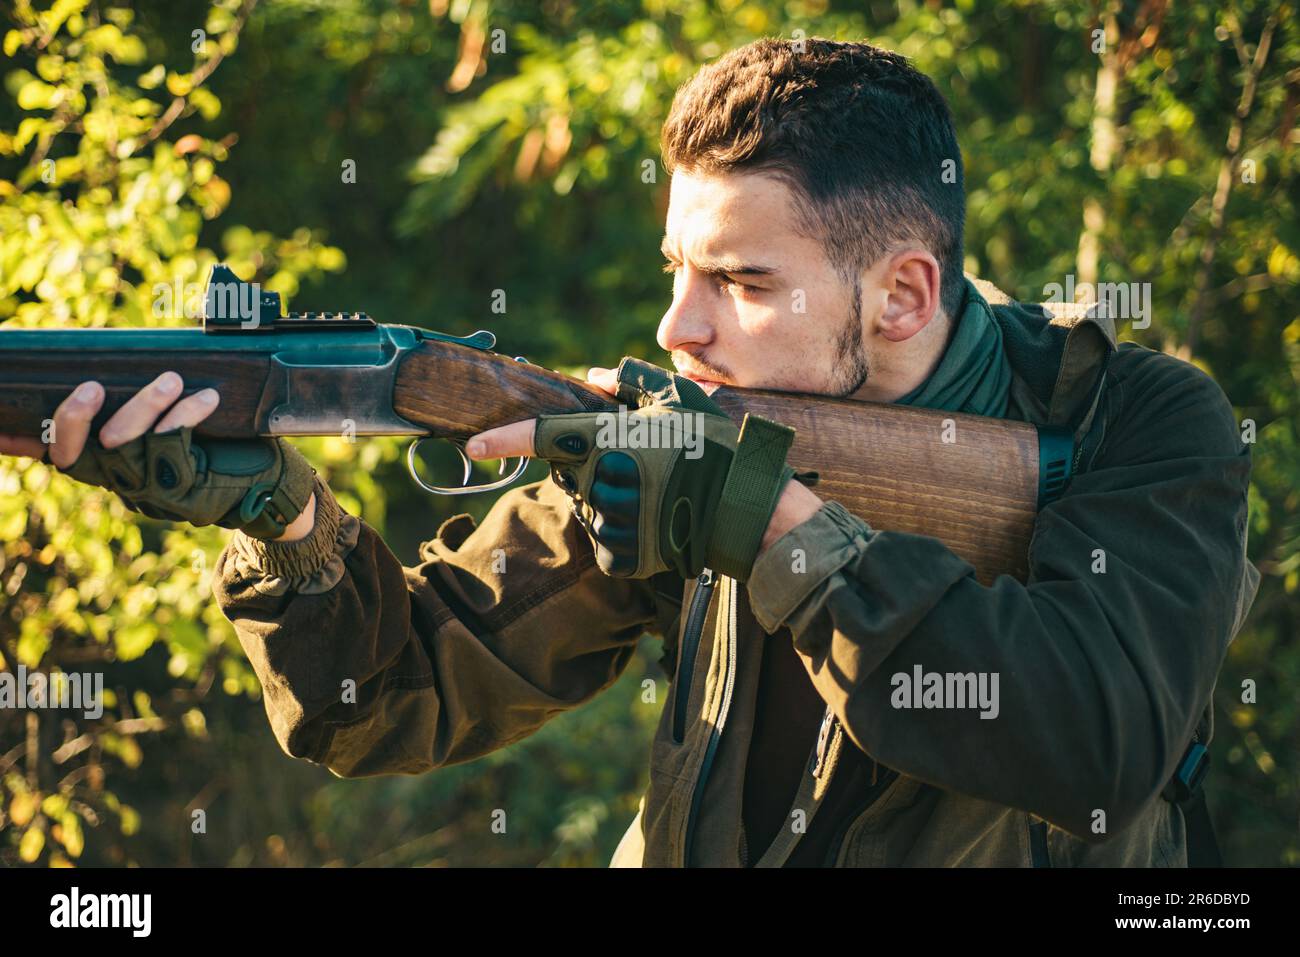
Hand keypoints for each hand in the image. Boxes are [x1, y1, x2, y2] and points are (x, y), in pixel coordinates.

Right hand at [0, 373, 316, 540]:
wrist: (272, 487)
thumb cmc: (222, 446)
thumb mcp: (179, 425)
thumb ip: (145, 406)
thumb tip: (119, 360)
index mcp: (112, 466)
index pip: (59, 456)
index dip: (19, 442)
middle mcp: (123, 483)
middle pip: (75, 458)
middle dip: (73, 419)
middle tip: (89, 384)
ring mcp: (153, 491)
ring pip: (124, 448)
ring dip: (144, 406)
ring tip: (170, 378)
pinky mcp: (186, 490)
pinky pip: (172, 447)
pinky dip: (185, 415)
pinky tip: (205, 398)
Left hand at [468, 359, 803, 580]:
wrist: (744, 511)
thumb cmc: (715, 448)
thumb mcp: (680, 398)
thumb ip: (631, 383)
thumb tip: (593, 379)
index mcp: (606, 439)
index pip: (542, 437)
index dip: (504, 441)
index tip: (474, 447)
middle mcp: (599, 481)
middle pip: (571, 473)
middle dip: (592, 466)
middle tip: (640, 463)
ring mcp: (607, 522)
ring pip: (588, 507)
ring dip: (609, 499)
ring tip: (655, 495)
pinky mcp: (618, 557)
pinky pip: (604, 541)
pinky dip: (623, 533)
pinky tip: (655, 522)